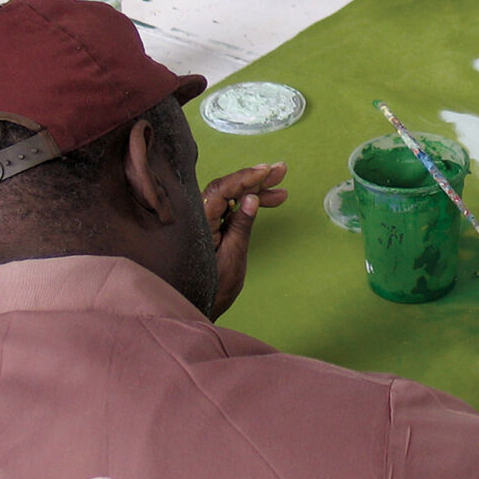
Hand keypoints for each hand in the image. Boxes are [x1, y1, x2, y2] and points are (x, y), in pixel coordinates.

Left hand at [202, 162, 288, 315]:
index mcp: (200, 221)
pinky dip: (249, 204)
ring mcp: (205, 221)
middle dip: (255, 179)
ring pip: (231, 197)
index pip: (222, 190)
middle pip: (227, 188)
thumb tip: (251, 198)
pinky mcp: (212, 227)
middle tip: (281, 170)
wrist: (196, 307)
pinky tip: (268, 201)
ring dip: (256, 191)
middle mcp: (199, 216)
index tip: (266, 171)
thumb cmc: (212, 287)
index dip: (245, 178)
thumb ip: (241, 226)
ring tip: (282, 188)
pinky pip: (230, 208)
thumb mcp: (232, 257)